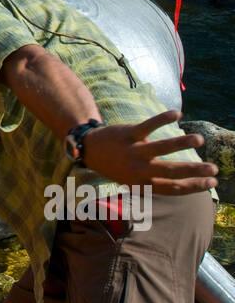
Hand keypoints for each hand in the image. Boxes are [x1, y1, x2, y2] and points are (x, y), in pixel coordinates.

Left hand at [82, 110, 217, 194]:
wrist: (88, 150)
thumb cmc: (117, 166)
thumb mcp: (133, 181)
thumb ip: (156, 181)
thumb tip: (186, 181)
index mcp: (142, 184)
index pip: (173, 188)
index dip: (194, 186)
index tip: (212, 181)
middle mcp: (138, 170)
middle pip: (171, 172)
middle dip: (194, 171)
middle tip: (214, 168)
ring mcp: (133, 151)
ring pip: (161, 148)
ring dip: (182, 143)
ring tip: (199, 140)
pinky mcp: (128, 134)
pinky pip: (148, 126)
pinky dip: (162, 119)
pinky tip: (177, 114)